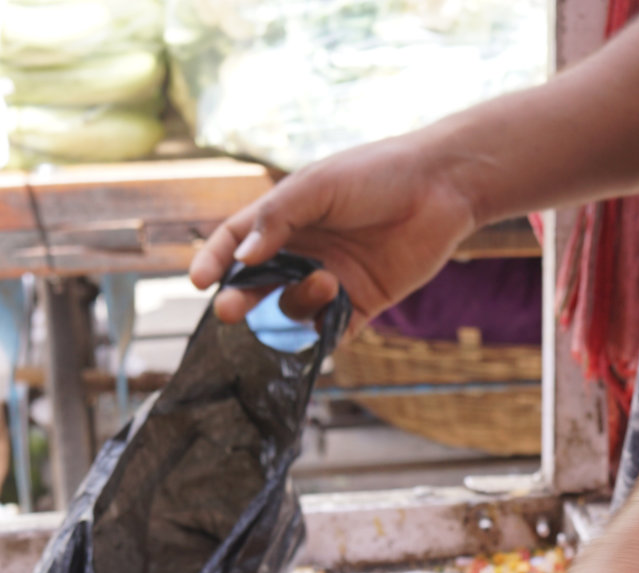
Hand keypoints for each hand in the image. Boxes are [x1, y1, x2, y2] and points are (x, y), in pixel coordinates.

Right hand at [188, 135, 481, 325]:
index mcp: (287, 217)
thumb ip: (278, 218)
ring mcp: (331, 281)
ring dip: (302, 303)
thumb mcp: (319, 185)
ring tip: (328, 281)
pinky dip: (327, 332)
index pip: (237, 241)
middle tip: (228, 311)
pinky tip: (335, 316)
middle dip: (241, 299)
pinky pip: (333, 332)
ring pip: (295, 310)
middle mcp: (304, 252)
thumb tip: (244, 254)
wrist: (440, 189)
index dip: (215, 260)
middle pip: (259, 285)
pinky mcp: (362, 306)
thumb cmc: (376, 174)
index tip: (199, 281)